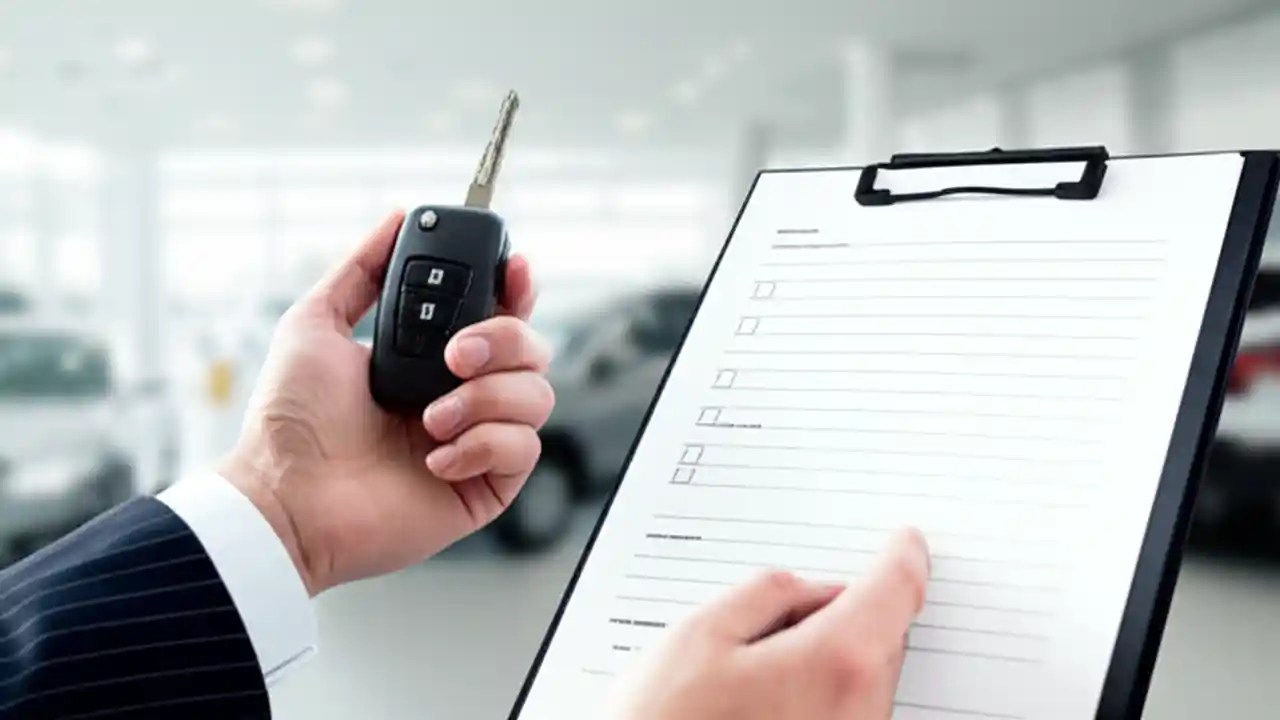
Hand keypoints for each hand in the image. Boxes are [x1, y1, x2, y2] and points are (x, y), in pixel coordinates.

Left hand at [219, 210, 553, 595]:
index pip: (500, 314)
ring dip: (485, 398)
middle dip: (504, 339)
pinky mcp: (485, 487)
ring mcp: (477, 443)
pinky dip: (482, 445)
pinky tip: (434, 459)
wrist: (286, 496)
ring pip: (537, 396)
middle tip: (454, 355)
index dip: (518, 287)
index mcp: (432, 359)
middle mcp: (462, 397)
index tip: (515, 267)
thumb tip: (396, 218)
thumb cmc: (291, 421)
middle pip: (533, 348)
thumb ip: (361, 267)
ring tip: (428, 419)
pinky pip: (522, 449)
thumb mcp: (315, 322)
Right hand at [610, 528, 929, 719]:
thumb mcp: (700, 635)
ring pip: (862, 684)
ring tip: (747, 683)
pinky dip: (819, 700)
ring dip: (828, 664)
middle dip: (845, 616)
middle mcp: (859, 714)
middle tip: (777, 622)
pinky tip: (760, 711)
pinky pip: (845, 717)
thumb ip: (768, 593)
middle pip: (881, 640)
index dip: (902, 557)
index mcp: (835, 664)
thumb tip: (809, 590)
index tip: (905, 543)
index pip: (895, 592)